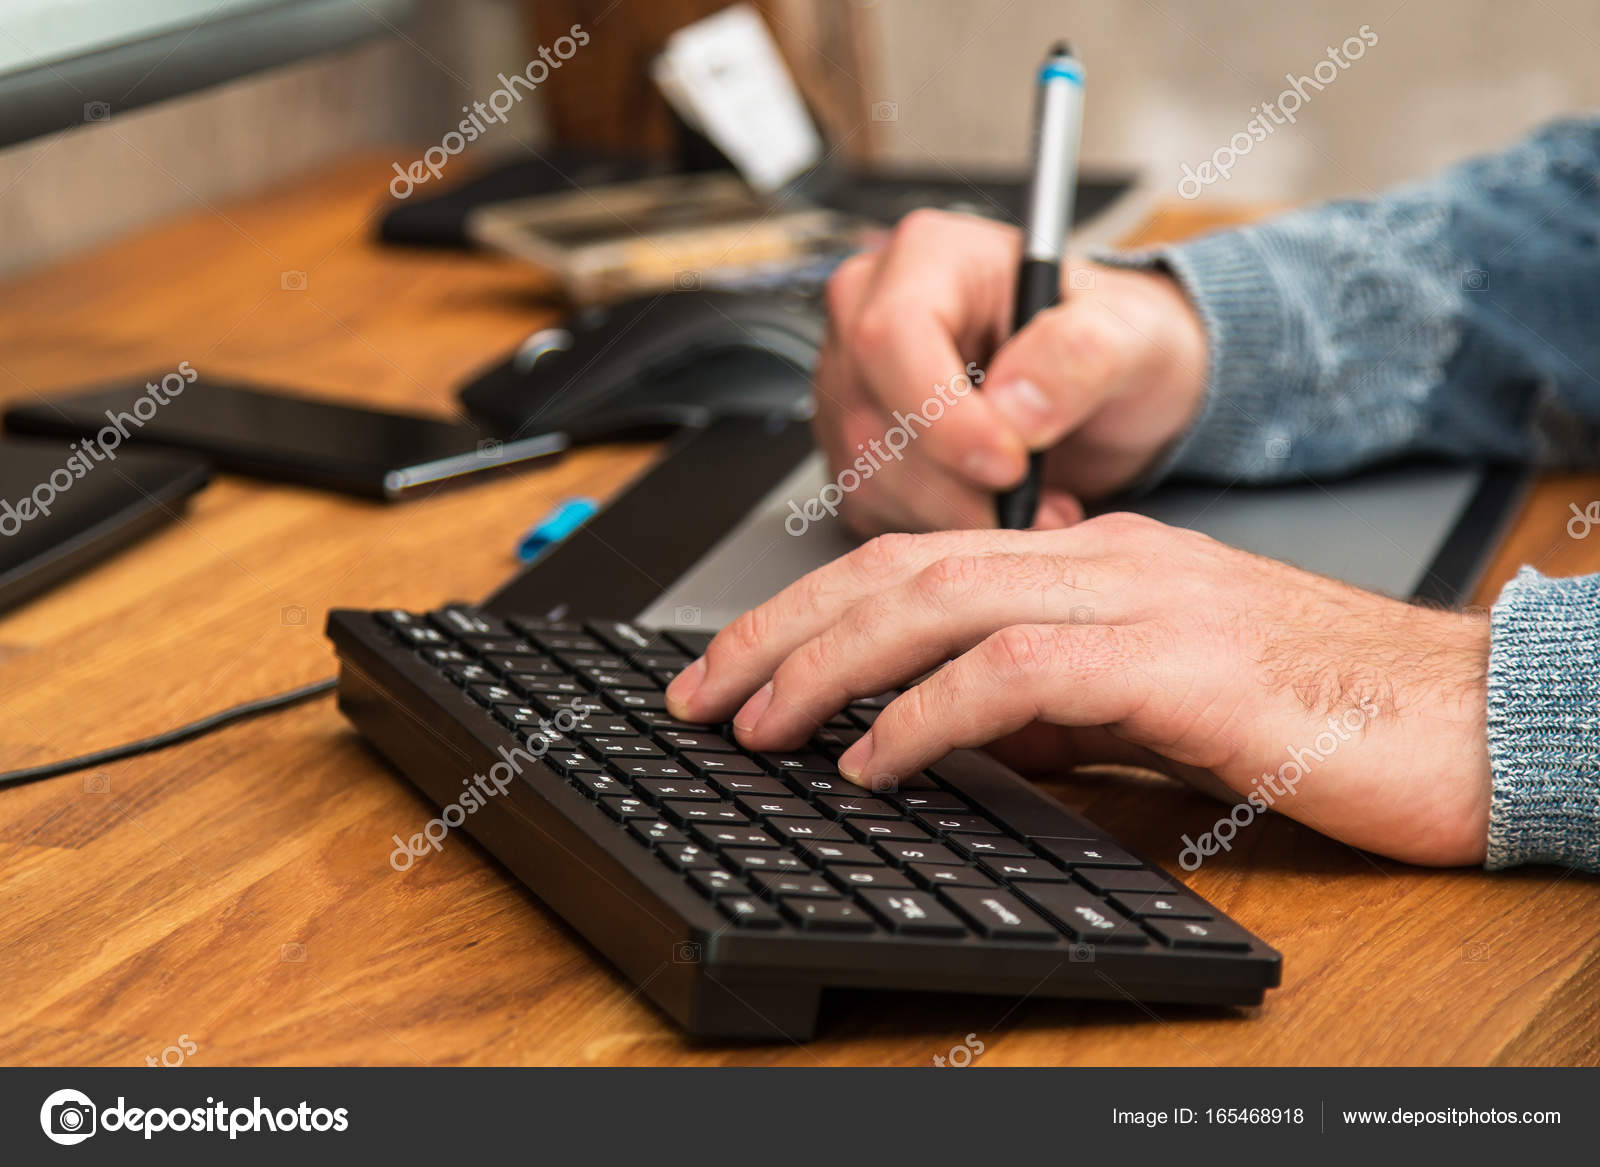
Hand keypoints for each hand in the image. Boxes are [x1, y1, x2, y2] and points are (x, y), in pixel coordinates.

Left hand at [665, 515, 1493, 866]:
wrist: (1465, 715)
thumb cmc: (1314, 708)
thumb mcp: (1148, 701)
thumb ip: (1048, 702)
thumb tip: (944, 732)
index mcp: (1090, 554)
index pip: (916, 555)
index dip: (808, 608)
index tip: (735, 667)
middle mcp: (1103, 555)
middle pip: (902, 561)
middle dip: (784, 628)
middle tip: (701, 693)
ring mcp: (1140, 596)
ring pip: (941, 597)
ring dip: (830, 665)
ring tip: (755, 723)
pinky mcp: (1177, 660)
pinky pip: (1020, 671)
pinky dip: (929, 713)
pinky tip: (874, 759)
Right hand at [812, 209, 1209, 534]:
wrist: (1106, 394)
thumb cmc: (1112, 345)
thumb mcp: (1134, 334)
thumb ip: (1084, 355)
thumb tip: (1015, 406)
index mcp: (930, 257)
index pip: (890, 336)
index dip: (941, 414)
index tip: (1010, 463)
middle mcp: (870, 312)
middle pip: (871, 418)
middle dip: (959, 482)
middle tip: (1042, 499)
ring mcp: (851, 384)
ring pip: (867, 474)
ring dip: (957, 513)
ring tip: (1036, 503)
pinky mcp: (853, 448)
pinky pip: (871, 507)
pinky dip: (940, 528)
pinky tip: (997, 510)